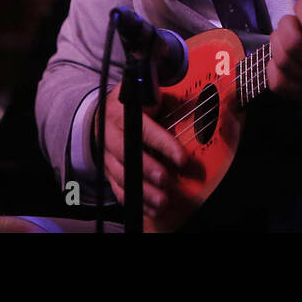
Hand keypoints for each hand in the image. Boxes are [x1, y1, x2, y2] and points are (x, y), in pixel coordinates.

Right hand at [93, 86, 189, 220]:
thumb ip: (166, 96)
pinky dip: (135, 201)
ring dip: (143, 191)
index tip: (182, 159)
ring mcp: (106, 154)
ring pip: (122, 176)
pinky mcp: (107, 170)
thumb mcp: (148, 92)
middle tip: (167, 180)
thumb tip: (195, 99)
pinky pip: (118, 189)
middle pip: (126, 154)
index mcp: (122, 110)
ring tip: (163, 201)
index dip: (163, 144)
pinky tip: (152, 209)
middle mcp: (110, 132)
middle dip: (148, 169)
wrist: (106, 112)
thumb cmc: (136, 102)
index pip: (143, 128)